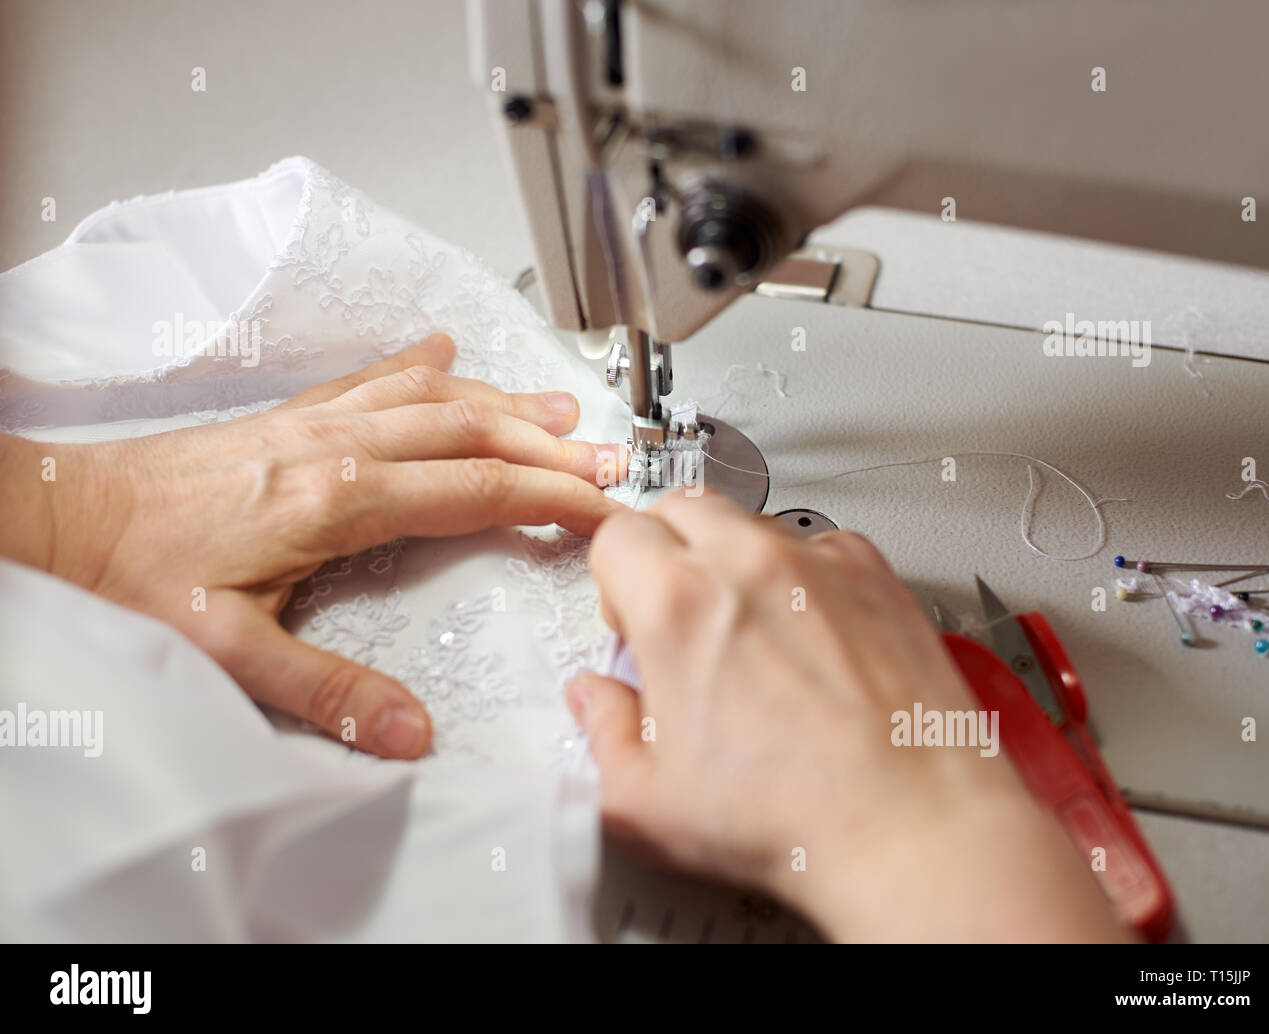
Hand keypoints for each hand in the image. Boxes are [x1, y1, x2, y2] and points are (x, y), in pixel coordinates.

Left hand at [2, 335, 624, 757]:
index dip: (550, 499)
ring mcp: (318, 419)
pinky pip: (377, 377)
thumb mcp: (231, 648)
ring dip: (506, 403)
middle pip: (473, 432)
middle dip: (551, 449)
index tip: (602, 510)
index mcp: (339, 499)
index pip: (476, 489)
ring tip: (561, 414)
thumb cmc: (138, 574)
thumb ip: (327, 688)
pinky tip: (446, 350)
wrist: (64, 515)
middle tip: (607, 465)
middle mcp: (339, 444)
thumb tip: (407, 730)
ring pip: (436, 397)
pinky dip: (424, 365)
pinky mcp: (293, 413)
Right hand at [566, 490, 1126, 941]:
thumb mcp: (647, 802)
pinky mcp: (874, 574)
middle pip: (681, 507)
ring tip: (746, 629)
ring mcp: (817, 562)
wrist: (909, 825)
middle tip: (677, 612)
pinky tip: (807, 632)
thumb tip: (595, 702)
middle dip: (666, 552)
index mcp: (677, 605)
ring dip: (733, 559)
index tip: (627, 617)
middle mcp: (747, 565)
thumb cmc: (795, 816)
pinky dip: (802, 572)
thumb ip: (601, 736)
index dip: (612, 579)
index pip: (617, 534)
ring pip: (750, 521)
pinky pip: (820, 543)